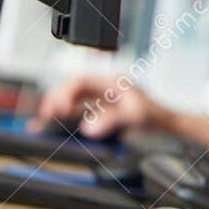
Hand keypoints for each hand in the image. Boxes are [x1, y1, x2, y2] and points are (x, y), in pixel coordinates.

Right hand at [32, 75, 165, 139]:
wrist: (165, 124)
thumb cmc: (155, 115)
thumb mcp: (135, 116)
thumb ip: (112, 120)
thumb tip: (88, 128)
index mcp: (112, 81)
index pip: (82, 81)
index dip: (66, 92)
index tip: (57, 108)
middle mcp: (104, 87)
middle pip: (73, 88)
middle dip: (57, 99)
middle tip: (45, 115)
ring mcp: (101, 98)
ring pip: (73, 98)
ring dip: (58, 107)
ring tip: (43, 120)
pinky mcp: (100, 110)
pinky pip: (77, 111)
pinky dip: (64, 117)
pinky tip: (50, 123)